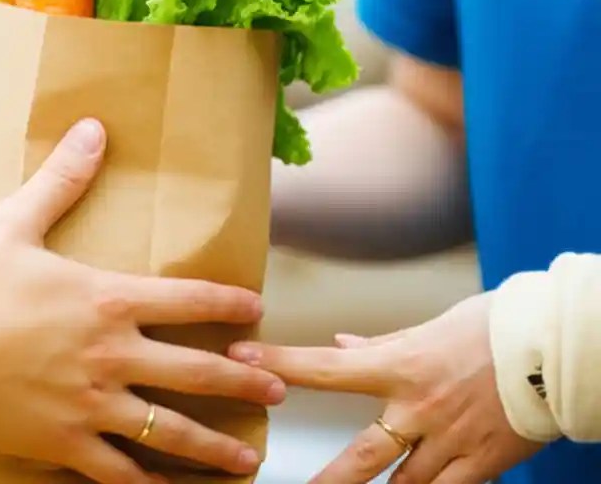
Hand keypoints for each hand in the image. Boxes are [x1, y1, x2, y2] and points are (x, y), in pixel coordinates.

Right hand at [0, 119, 284, 483]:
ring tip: (247, 458)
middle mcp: (113, 355)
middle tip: (278, 390)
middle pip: (200, 371)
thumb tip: (94, 129)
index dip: (229, 303)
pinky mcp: (65, 442)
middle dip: (247, 382)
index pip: (189, 299)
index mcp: (107, 300)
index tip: (257, 310)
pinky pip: (120, 473)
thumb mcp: (12, 224)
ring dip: (216, 447)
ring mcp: (93, 404)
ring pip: (172, 431)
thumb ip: (60, 180)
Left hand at [229, 293, 542, 483]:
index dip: (281, 364)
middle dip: (328, 482)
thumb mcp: (429, 328)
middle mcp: (419, 409)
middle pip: (362, 457)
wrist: (556, 347)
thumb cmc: (492, 328)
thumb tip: (342, 344)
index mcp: (399, 367)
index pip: (326, 367)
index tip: (241, 359)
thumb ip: (381, 345)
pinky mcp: (482, 464)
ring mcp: (450, 441)